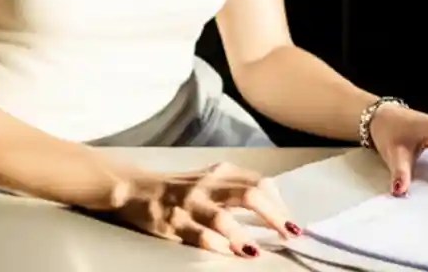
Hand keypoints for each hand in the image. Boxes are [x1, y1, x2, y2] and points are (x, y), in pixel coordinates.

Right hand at [111, 161, 302, 257]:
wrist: (134, 189)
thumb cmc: (181, 188)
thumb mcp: (211, 181)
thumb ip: (239, 190)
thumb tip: (276, 212)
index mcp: (222, 172)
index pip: (260, 183)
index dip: (280, 204)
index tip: (292, 223)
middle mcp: (208, 184)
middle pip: (249, 195)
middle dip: (274, 216)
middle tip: (290, 234)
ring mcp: (190, 203)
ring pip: (222, 217)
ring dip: (243, 236)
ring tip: (257, 252)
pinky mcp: (173, 222)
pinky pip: (198, 236)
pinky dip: (216, 246)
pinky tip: (230, 254)